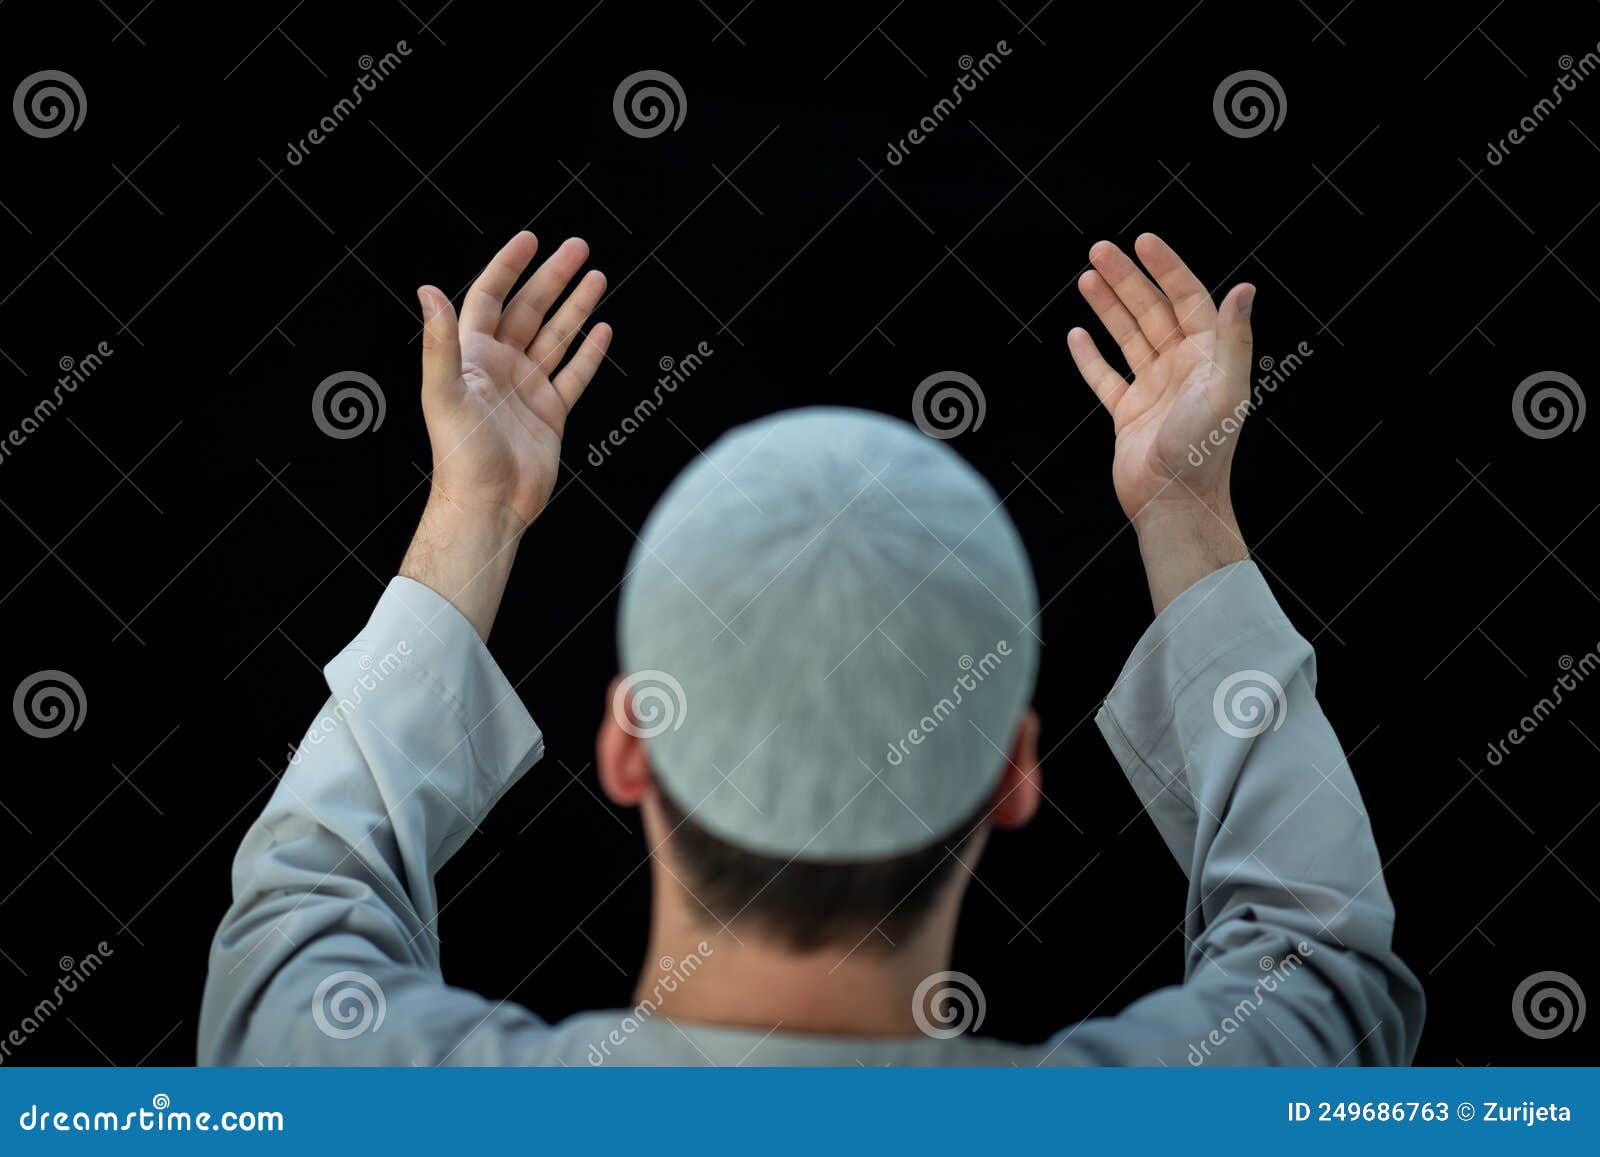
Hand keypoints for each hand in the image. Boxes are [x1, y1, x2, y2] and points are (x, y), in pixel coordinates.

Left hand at [402, 232, 611, 638]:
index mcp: (472, 356)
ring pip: (556, 337)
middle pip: (530, 309)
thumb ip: (439, 342)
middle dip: (553, 277)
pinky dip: (589, 353)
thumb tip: (427, 290)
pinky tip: (603, 330)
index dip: (508, 266)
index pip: (490, 297)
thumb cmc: (460, 455)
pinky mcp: (550, 414)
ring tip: (598, 277)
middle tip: (579, 247)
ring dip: (576, 307)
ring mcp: (527, 389)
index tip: (531, 239)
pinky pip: (574, 375)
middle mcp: (500, 367)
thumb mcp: (444, 393)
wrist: (489, 505)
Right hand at [1067, 234, 1251, 611]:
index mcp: (1208, 357)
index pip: (1187, 299)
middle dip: (1127, 279)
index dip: (1166, 268)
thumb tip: (1246, 288)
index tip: (1143, 242)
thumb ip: (1234, 337)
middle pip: (1152, 311)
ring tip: (1086, 277)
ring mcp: (1154, 390)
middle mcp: (1183, 368)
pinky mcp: (1129, 414)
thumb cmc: (1204, 449)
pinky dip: (1091, 356)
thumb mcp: (1225, 388)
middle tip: (1098, 250)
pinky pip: (1106, 377)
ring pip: (1128, 337)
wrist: (1175, 503)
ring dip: (1108, 307)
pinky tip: (1076, 335)